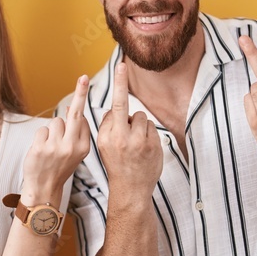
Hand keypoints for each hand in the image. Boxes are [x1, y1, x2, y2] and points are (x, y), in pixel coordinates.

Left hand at [21, 75, 91, 199]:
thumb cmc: (59, 168)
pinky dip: (41, 137)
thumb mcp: (74, 153)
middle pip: (75, 114)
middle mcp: (72, 147)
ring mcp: (56, 148)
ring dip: (52, 131)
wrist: (44, 189)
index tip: (85, 81)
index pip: (84, 119)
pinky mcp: (41, 148)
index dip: (80, 102)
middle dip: (80, 93)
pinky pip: (42, 130)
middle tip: (84, 78)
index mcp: (84, 148)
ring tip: (51, 147)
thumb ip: (76, 133)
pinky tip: (42, 150)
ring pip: (56, 122)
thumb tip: (72, 108)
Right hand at [96, 63, 162, 196]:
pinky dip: (147, 133)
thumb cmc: (117, 165)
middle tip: (121, 65)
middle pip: (124, 105)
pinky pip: (150, 127)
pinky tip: (143, 146)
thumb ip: (107, 126)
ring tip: (135, 140)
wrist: (131, 190)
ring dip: (138, 124)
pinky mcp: (153, 146)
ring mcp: (139, 142)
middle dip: (121, 82)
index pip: (113, 107)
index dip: (118, 85)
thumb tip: (113, 109)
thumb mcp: (103, 147)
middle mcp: (121, 138)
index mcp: (106, 137)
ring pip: (140, 117)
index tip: (121, 67)